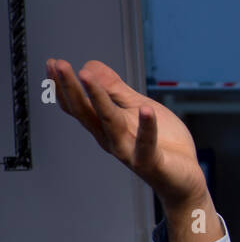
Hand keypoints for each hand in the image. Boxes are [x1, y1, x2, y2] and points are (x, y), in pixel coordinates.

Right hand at [46, 58, 208, 210]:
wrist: (184, 177)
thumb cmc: (163, 143)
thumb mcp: (139, 108)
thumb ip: (116, 90)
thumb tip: (90, 66)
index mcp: (106, 126)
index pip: (79, 105)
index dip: (64, 85)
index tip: (53, 63)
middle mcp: (111, 139)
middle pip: (86, 112)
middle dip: (70, 87)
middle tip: (58, 65)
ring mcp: (129, 151)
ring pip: (109, 123)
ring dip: (97, 98)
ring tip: (86, 75)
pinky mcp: (149, 162)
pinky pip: (146, 144)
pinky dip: (147, 127)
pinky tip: (146, 109)